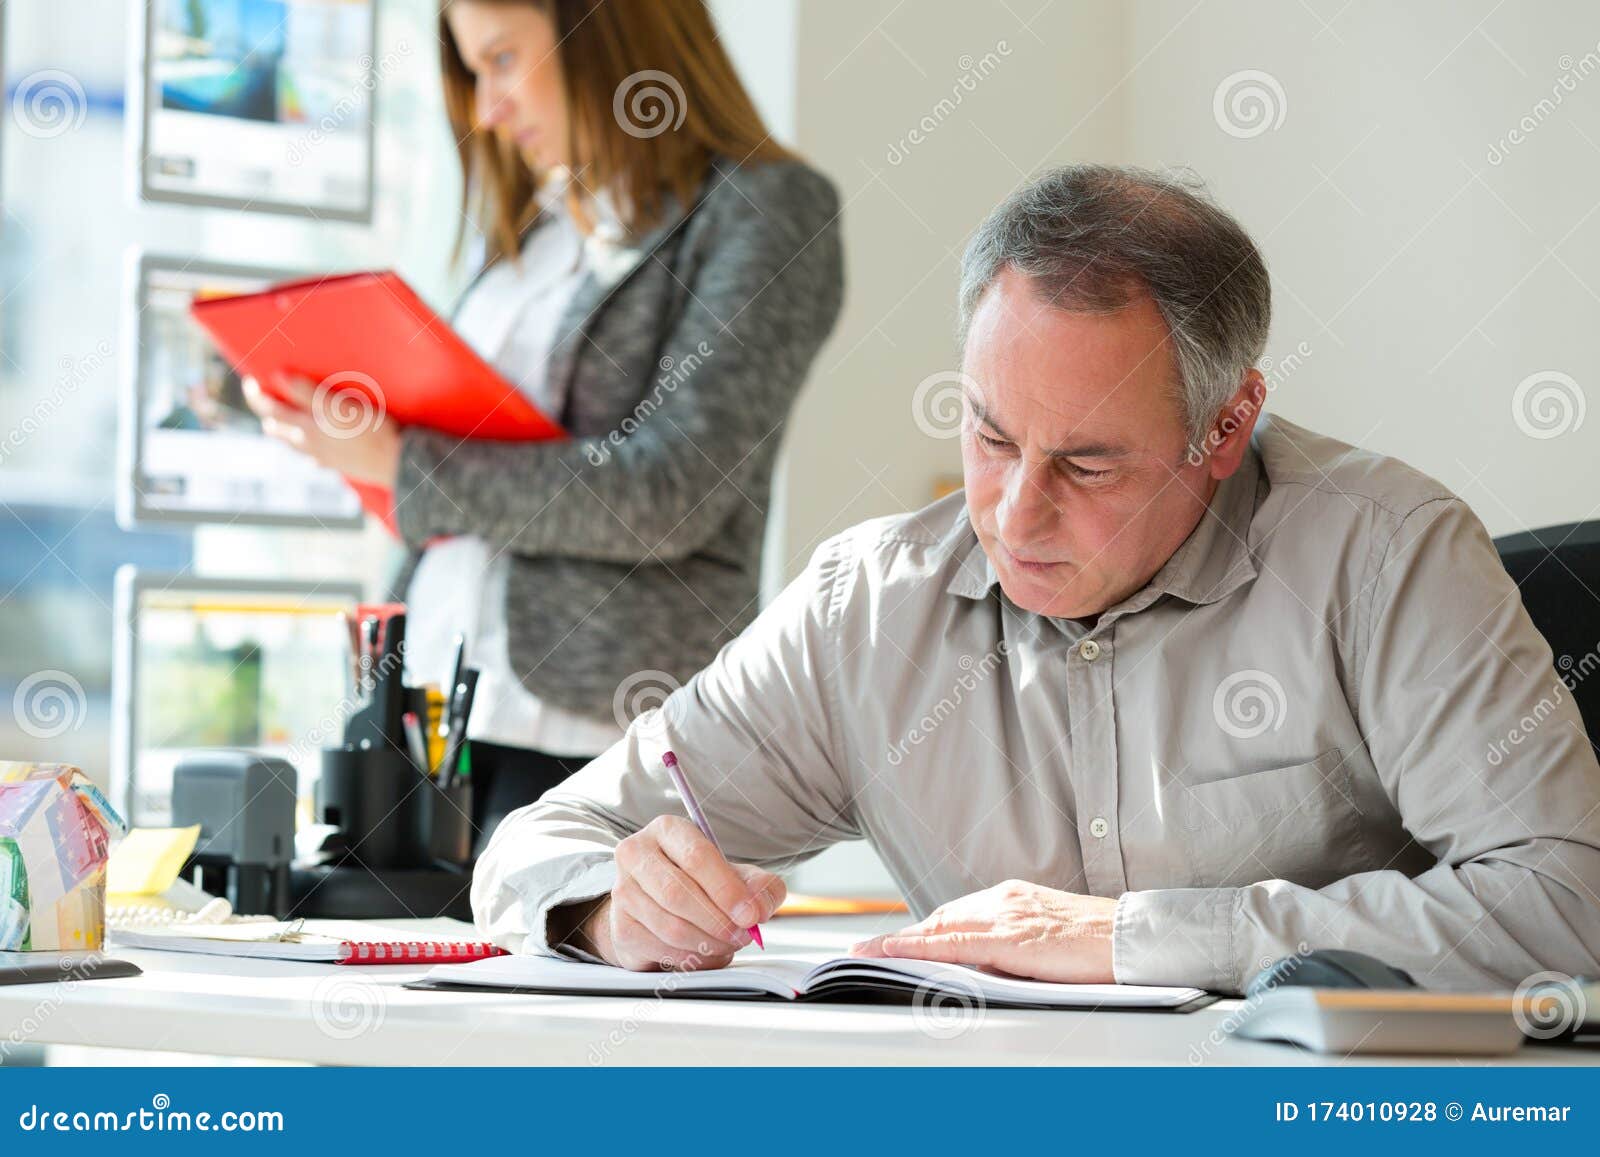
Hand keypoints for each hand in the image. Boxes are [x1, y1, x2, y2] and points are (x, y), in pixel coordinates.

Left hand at [242, 373, 400, 486]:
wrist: (398, 462)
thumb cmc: (371, 430)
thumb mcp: (339, 406)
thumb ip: (308, 392)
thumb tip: (279, 375)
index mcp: (306, 428)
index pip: (271, 410)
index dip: (257, 396)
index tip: (250, 382)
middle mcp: (311, 445)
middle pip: (279, 430)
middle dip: (269, 415)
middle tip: (265, 402)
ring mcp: (325, 458)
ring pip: (296, 446)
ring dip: (286, 434)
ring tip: (283, 426)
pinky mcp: (342, 466)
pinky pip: (319, 460)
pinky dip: (311, 452)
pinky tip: (316, 453)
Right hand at [574, 815, 785, 971]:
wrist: (659, 903)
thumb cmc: (699, 883)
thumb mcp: (735, 876)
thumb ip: (759, 886)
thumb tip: (760, 907)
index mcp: (667, 830)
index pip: (696, 856)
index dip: (727, 889)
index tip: (751, 914)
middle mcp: (637, 854)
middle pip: (678, 893)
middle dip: (718, 921)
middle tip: (743, 935)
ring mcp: (623, 890)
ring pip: (670, 926)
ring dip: (707, 943)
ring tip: (728, 943)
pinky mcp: (620, 926)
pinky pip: (660, 948)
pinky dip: (690, 957)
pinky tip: (704, 951)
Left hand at [848, 880, 1117, 982]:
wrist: (1130, 938)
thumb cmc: (1096, 943)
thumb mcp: (1044, 939)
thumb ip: (1009, 949)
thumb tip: (978, 969)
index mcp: (1012, 897)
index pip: (955, 914)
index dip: (920, 929)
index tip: (892, 940)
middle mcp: (1003, 899)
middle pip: (941, 919)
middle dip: (903, 935)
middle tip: (868, 949)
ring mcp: (1005, 916)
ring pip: (940, 928)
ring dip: (901, 942)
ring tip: (869, 953)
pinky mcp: (1010, 938)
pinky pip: (954, 943)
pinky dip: (920, 947)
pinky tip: (898, 953)